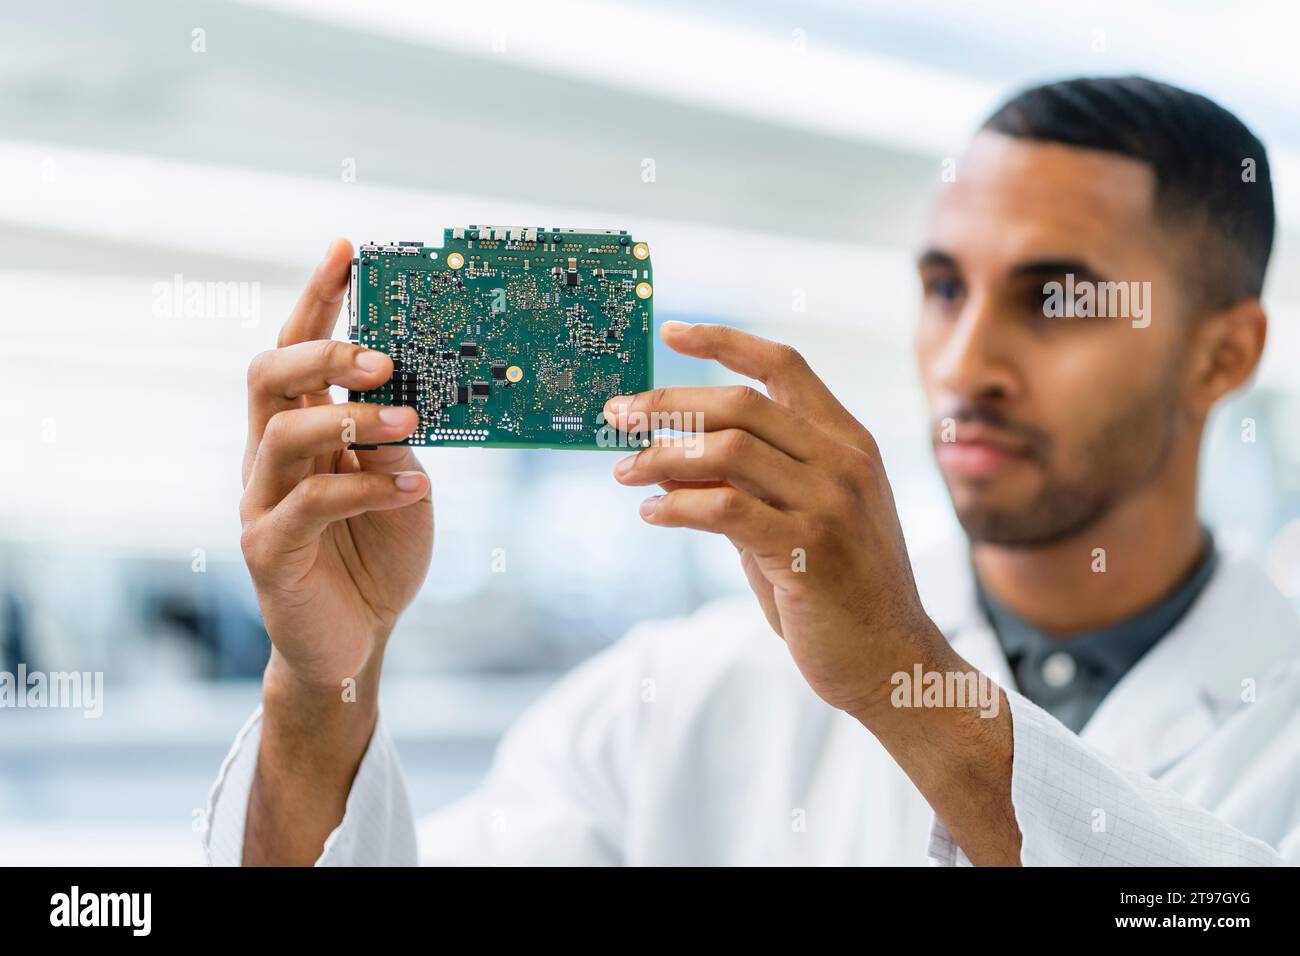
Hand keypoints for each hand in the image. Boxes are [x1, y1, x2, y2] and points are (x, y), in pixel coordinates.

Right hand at [239, 239, 433, 693]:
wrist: (360, 638)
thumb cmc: (378, 552)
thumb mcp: (402, 482)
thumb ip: (395, 438)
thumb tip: (409, 386)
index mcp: (305, 427)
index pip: (299, 347)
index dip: (319, 297)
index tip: (349, 250)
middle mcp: (272, 456)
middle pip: (268, 374)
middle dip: (323, 351)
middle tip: (381, 355)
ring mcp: (264, 500)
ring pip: (283, 432)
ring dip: (351, 417)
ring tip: (410, 422)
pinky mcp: (269, 549)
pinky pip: (311, 503)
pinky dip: (367, 489)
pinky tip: (414, 489)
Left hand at [605, 321, 949, 719]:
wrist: (890, 662)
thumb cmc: (837, 591)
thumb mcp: (793, 520)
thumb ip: (743, 484)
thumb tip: (669, 458)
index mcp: (847, 441)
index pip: (783, 364)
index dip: (724, 340)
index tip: (670, 332)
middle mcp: (844, 460)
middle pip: (740, 402)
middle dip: (667, 404)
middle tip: (616, 417)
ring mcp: (831, 502)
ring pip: (727, 449)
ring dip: (661, 456)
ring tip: (626, 473)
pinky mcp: (809, 548)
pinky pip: (724, 507)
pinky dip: (677, 505)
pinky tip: (653, 513)